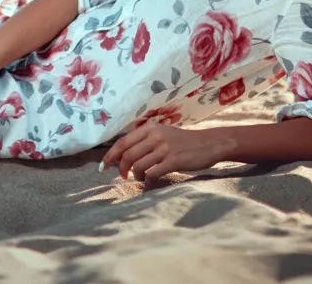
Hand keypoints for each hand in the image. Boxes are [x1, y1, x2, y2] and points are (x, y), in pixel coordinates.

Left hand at [99, 124, 219, 186]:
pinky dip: (148, 181)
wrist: (209, 144)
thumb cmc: (183, 142)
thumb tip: (123, 153)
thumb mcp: (162, 133)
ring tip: (141, 178)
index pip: (123, 142)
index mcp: (150, 128)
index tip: (103, 166)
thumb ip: (145, 139)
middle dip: (121, 168)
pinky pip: (153, 173)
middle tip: (123, 176)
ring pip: (138, 165)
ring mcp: (165, 148)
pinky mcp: (174, 161)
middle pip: (127, 155)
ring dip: (136, 175)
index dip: (110, 155)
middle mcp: (155, 136)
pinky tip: (150, 182)